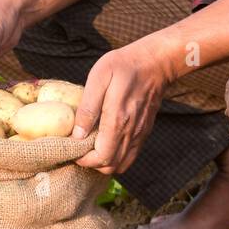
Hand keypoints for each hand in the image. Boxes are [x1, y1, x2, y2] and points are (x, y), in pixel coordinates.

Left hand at [72, 37, 175, 175]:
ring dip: (103, 163)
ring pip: (121, 164)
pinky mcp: (144, 132)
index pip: (101, 156)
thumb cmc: (124, 66)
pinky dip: (116, 158)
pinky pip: (130, 156)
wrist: (155, 63)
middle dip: (91, 164)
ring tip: (90, 148)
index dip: (84, 160)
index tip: (72, 149)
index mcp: (117, 119)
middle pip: (110, 165)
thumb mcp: (100, 77)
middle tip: (79, 149)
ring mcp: (139, 133)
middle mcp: (130, 132)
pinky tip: (105, 144)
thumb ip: (88, 107)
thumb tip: (77, 134)